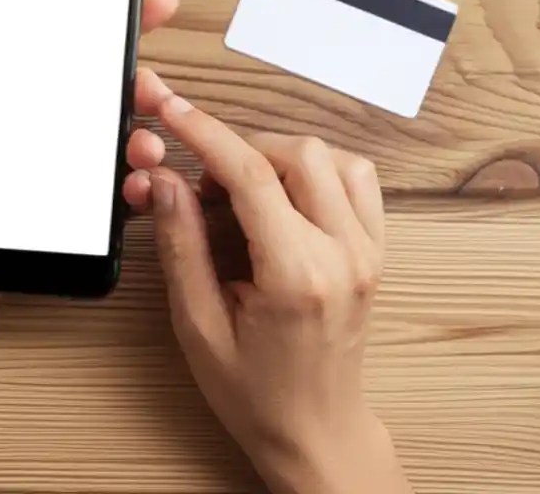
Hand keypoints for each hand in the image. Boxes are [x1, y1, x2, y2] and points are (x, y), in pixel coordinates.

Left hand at [0, 0, 181, 377]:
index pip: (22, 55)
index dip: (68, 24)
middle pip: (67, 99)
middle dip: (119, 82)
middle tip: (153, 78)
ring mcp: (15, 189)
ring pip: (83, 152)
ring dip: (124, 141)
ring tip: (145, 142)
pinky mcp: (30, 232)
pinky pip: (79, 207)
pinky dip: (112, 197)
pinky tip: (134, 189)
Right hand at [138, 73, 410, 493]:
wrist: (315, 430)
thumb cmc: (256, 392)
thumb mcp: (198, 325)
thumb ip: (182, 246)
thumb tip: (164, 181)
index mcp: (297, 275)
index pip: (250, 174)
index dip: (203, 131)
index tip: (170, 108)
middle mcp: (344, 255)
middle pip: (295, 152)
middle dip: (237, 147)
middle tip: (200, 181)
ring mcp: (367, 251)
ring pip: (331, 157)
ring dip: (278, 157)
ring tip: (239, 193)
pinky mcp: (374, 250)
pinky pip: (356, 179)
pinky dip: (315, 171)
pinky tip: (280, 197)